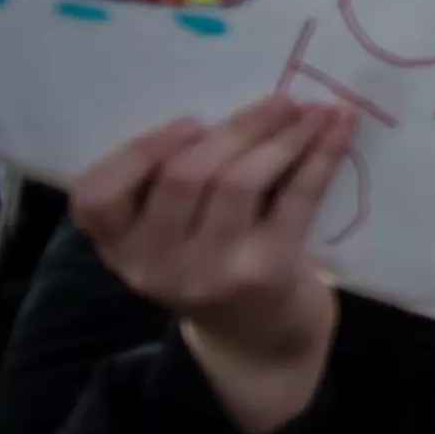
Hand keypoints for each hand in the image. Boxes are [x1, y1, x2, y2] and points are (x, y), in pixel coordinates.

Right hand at [70, 97, 350, 433]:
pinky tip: (338, 127)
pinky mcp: (266, 273)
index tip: (190, 120)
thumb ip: (167, 183)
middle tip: (278, 99)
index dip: (140, 152)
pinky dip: (319, 157)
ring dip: (281, 136)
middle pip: (183, 176)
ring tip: (312, 109)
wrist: (259, 338)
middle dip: (235, 129)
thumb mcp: (170, 233)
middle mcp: (154, 264)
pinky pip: (294, 200)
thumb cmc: (210, 260)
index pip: (96, 198)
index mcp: (118, 246)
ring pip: (239, 182)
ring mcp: (210, 272)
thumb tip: (221, 95)